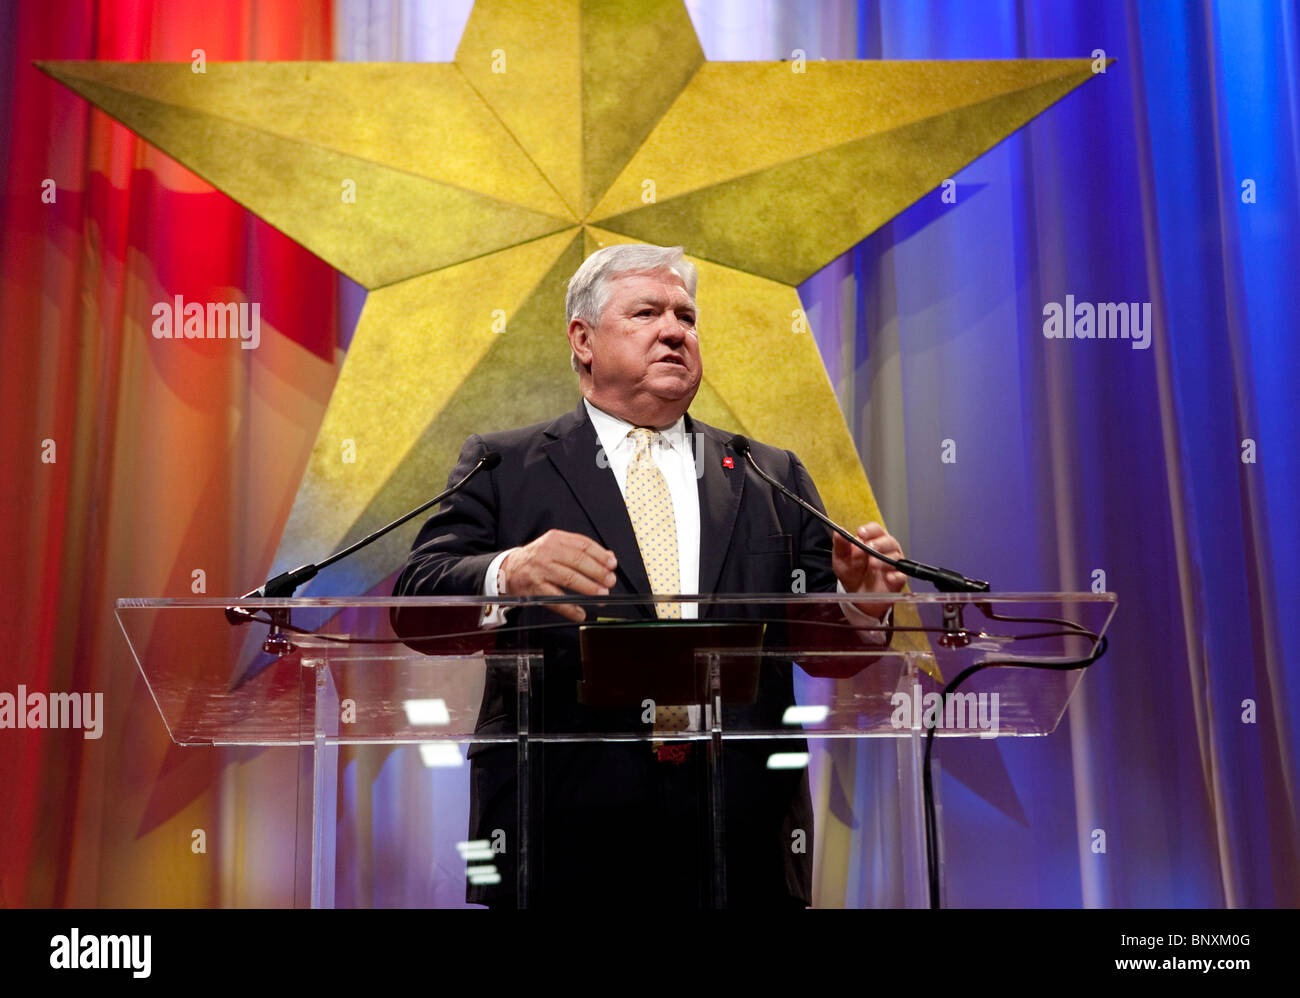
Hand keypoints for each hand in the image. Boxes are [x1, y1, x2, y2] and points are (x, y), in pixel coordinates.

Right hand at [501, 529, 618, 621]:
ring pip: (569, 579)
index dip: (600, 555)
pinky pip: (555, 599)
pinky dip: (570, 608)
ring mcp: (540, 570)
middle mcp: (547, 552)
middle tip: (610, 581)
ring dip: (589, 589)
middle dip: (598, 573)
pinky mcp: (534, 588)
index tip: (612, 564)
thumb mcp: (557, 547)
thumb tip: (609, 557)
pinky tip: (580, 612)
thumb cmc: (538, 558)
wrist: (509, 569)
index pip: (582, 544)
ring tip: (601, 595)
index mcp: (555, 539)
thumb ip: (581, 551)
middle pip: (578, 561)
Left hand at [832, 521, 906, 618]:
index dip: (869, 530)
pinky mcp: (897, 579)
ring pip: (895, 557)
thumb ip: (841, 545)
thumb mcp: (841, 558)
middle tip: (869, 547)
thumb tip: (839, 533)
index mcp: (872, 540)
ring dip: (883, 560)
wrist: (856, 593)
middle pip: (888, 541)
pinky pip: (901, 576)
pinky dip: (896, 576)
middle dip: (879, 543)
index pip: (875, 529)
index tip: (861, 533)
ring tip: (873, 564)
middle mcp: (886, 549)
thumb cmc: (852, 572)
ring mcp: (892, 564)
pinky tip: (888, 577)